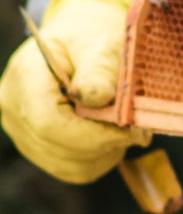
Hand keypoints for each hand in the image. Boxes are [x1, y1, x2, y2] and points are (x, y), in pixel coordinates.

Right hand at [0, 0, 149, 183]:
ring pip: (73, 166)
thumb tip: (98, 97)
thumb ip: (99, 72)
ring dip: (107, 152)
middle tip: (138, 128)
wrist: (79, 47)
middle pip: (63, 148)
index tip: (133, 129)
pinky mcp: (39, 149)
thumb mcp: (102, 47)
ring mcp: (22, 133)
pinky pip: (75, 171)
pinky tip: (109, 136)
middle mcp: (13, 108)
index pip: (50, 123)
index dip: (96, 134)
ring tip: (122, 126)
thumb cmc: (92, 42)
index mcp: (25, 77)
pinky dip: (100, 159)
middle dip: (109, 142)